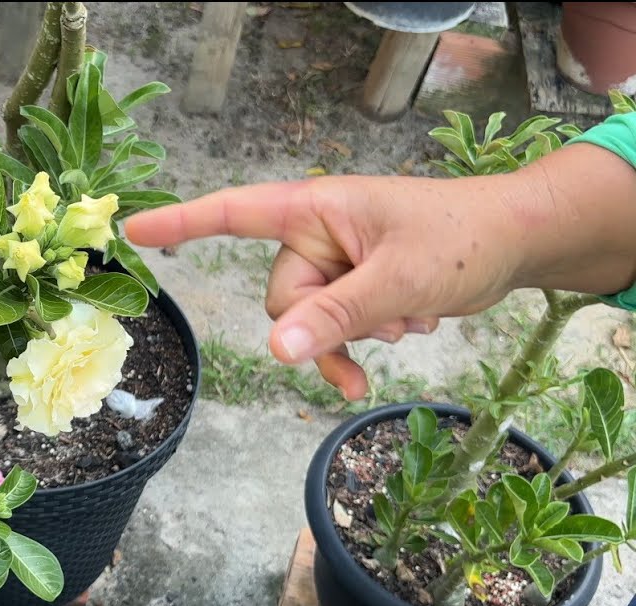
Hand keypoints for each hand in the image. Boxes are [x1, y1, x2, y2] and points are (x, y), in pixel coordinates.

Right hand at [124, 144, 635, 399]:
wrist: (516, 243)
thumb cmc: (461, 238)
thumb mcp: (396, 281)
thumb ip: (334, 316)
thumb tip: (277, 352)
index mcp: (315, 209)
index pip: (234, 213)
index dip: (182, 223)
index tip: (133, 231)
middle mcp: (316, 234)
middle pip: (283, 298)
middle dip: (326, 325)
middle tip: (383, 324)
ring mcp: (336, 263)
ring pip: (310, 322)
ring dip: (355, 336)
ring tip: (407, 323)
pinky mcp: (355, 287)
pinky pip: (335, 328)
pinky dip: (364, 339)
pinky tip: (406, 328)